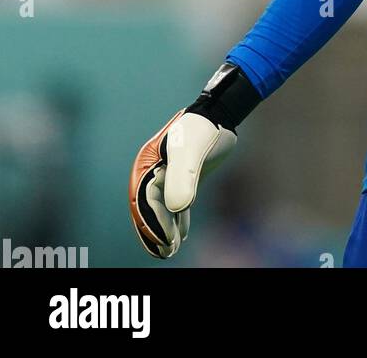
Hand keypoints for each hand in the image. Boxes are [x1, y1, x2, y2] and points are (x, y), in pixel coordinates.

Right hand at [129, 108, 236, 258]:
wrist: (220, 113)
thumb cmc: (204, 130)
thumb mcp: (191, 151)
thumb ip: (182, 177)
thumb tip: (176, 208)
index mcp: (147, 164)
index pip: (145, 200)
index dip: (153, 222)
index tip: (164, 240)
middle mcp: (153, 170)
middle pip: (147, 207)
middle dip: (153, 231)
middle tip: (163, 252)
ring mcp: (167, 175)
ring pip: (160, 208)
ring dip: (164, 229)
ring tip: (169, 251)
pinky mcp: (182, 178)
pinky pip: (174, 204)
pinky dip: (176, 220)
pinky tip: (181, 235)